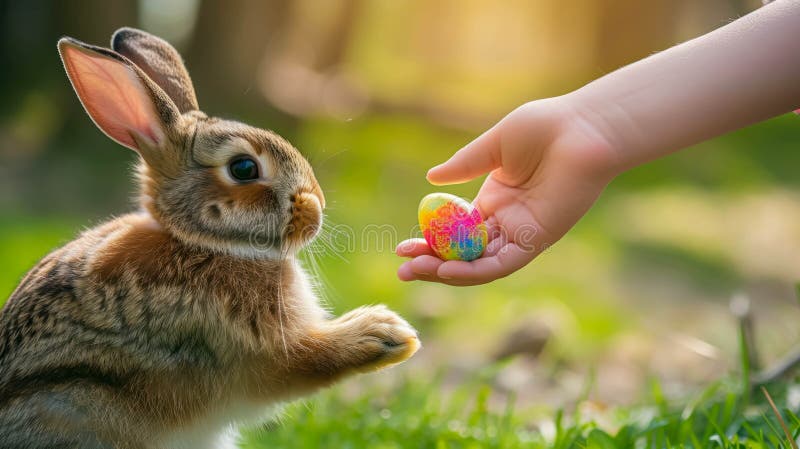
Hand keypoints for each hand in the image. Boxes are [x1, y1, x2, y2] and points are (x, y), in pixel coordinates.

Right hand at [396, 96, 618, 285]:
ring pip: (478, 264)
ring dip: (447, 272)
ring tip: (415, 272)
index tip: (402, 246)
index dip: (428, 242)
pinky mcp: (536, 240)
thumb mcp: (493, 145)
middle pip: (462, 254)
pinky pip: (502, 264)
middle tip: (403, 269)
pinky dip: (474, 270)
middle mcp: (504, 222)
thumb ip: (464, 165)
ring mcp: (519, 233)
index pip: (454, 232)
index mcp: (493, 200)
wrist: (583, 129)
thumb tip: (431, 178)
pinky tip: (447, 270)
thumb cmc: (544, 128)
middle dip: (431, 264)